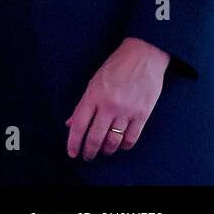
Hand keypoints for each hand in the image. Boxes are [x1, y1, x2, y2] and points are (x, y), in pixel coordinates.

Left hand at [66, 37, 168, 159]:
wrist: (143, 56)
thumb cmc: (115, 67)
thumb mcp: (93, 82)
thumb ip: (83, 104)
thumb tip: (71, 123)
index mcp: (93, 95)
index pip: (79, 125)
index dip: (73, 142)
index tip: (71, 153)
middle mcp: (109, 105)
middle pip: (95, 136)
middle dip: (89, 151)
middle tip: (86, 157)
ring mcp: (127, 111)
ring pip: (113, 141)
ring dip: (106, 150)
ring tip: (103, 152)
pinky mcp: (143, 114)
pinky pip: (131, 138)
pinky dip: (124, 146)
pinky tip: (119, 146)